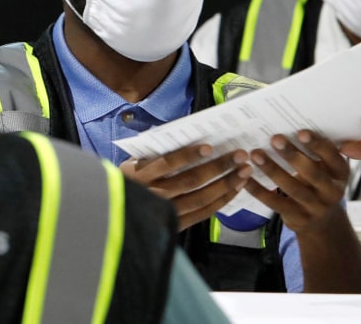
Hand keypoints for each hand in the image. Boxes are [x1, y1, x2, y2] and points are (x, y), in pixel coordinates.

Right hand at [120, 144, 251, 231]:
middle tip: (240, 155)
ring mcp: (164, 213)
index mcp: (139, 175)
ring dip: (225, 184)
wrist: (116, 213)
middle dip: (218, 167)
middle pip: (190, 181)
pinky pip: (202, 214)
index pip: (166, 164)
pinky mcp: (175, 226)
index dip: (188, 155)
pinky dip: (220, 201)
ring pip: (200, 199)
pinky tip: (234, 190)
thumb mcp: (134, 163)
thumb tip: (188, 134)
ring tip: (244, 171)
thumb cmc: (129, 179)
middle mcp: (152, 195)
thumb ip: (155, 152)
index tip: (209, 147)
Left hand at [243, 130, 347, 233]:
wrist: (323, 222)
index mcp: (341, 173)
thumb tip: (288, 125)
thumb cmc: (320, 184)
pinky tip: (245, 178)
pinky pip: (275, 203)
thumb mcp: (326, 170)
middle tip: (275, 139)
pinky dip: (259, 190)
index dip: (317, 145)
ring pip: (292, 188)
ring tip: (256, 154)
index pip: (332, 157)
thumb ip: (315, 153)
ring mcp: (316, 208)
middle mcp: (332, 191)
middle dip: (292, 155)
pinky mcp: (298, 219)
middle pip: (312, 173)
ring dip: (273, 170)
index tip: (300, 132)